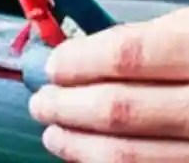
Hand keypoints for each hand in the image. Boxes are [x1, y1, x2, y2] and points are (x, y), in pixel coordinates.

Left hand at [28, 7, 188, 161]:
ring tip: (54, 133)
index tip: (53, 65)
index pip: (127, 56)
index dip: (78, 61)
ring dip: (78, 145)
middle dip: (66, 106)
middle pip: (120, 110)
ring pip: (129, 156)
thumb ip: (147, 37)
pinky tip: (89, 154)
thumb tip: (82, 53)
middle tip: (41, 102)